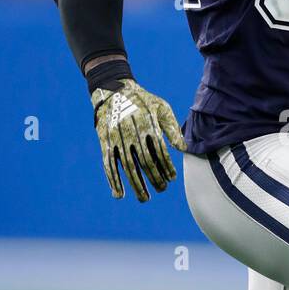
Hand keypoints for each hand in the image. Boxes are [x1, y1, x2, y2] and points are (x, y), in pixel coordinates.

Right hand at [91, 80, 187, 201]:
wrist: (114, 91)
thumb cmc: (143, 101)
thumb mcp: (161, 107)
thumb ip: (172, 128)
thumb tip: (183, 148)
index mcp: (147, 123)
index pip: (159, 150)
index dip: (166, 166)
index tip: (172, 178)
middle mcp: (132, 132)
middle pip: (145, 161)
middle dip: (154, 178)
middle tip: (162, 189)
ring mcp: (117, 138)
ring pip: (128, 166)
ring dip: (136, 184)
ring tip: (144, 198)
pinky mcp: (105, 142)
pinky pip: (109, 164)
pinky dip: (113, 180)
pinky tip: (119, 194)